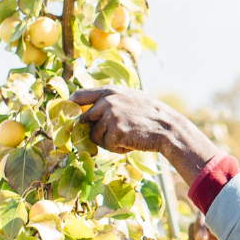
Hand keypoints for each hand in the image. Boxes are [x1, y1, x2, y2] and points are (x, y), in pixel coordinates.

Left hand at [70, 87, 222, 184]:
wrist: (168, 128)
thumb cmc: (149, 115)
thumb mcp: (129, 98)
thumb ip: (109, 101)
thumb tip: (85, 113)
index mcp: (109, 90)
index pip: (78, 96)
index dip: (70, 108)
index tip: (71, 118)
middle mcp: (107, 100)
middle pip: (84, 121)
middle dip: (92, 132)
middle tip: (108, 136)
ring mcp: (111, 115)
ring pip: (94, 136)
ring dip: (107, 142)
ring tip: (126, 138)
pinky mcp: (115, 131)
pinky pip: (106, 146)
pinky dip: (117, 148)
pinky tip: (131, 143)